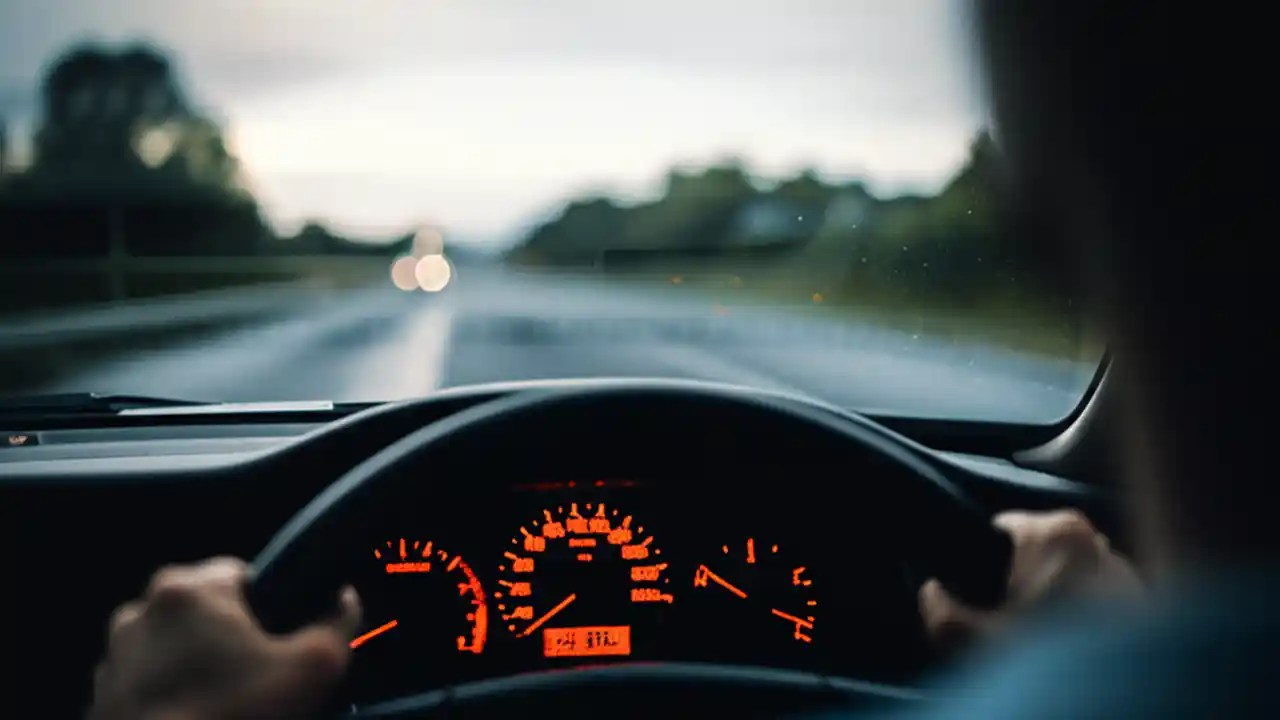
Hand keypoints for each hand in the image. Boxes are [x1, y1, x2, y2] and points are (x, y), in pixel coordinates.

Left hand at [89, 557, 360, 719]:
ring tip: (221, 703)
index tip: (279, 643)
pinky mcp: (100, 698)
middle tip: (255, 678)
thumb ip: (339, 623)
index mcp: (186, 588)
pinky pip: (146, 683)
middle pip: (204, 611)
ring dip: (195, 665)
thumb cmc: (237, 713)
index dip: (270, 606)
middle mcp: (138, 611)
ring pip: (172, 647)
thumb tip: (345, 598)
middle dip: (230, 638)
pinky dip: (168, 694)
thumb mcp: (313, 669)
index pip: (242, 573)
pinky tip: (194, 716)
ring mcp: (111, 657)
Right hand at [920, 510, 1140, 651]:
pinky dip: (1083, 614)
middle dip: (1022, 581)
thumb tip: (931, 594)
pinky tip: (1071, 641)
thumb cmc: (1049, 655)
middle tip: (1011, 620)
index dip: (983, 563)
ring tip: (1042, 634)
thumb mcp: (976, 640)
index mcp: (1055, 532)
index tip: (982, 595)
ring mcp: (1126, 568)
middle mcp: (1096, 538)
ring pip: (1069, 574)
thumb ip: (941, 612)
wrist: (1126, 699)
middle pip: (1036, 552)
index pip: (1000, 528)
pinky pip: (1098, 597)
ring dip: (1054, 599)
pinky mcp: (1145, 599)